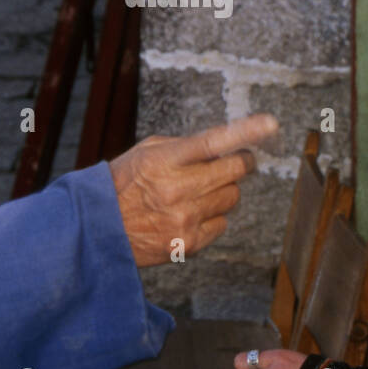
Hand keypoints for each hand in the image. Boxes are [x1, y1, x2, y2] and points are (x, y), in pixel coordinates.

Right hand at [110, 113, 277, 266]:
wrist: (97, 230)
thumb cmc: (122, 185)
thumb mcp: (146, 153)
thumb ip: (183, 147)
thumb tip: (222, 144)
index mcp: (164, 161)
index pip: (213, 142)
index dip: (245, 132)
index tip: (270, 124)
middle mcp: (178, 189)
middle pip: (234, 171)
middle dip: (239, 163)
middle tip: (234, 162)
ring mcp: (185, 219)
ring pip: (231, 197)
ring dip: (222, 190)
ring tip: (198, 192)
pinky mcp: (189, 243)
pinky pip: (222, 223)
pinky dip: (212, 217)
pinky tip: (190, 214)